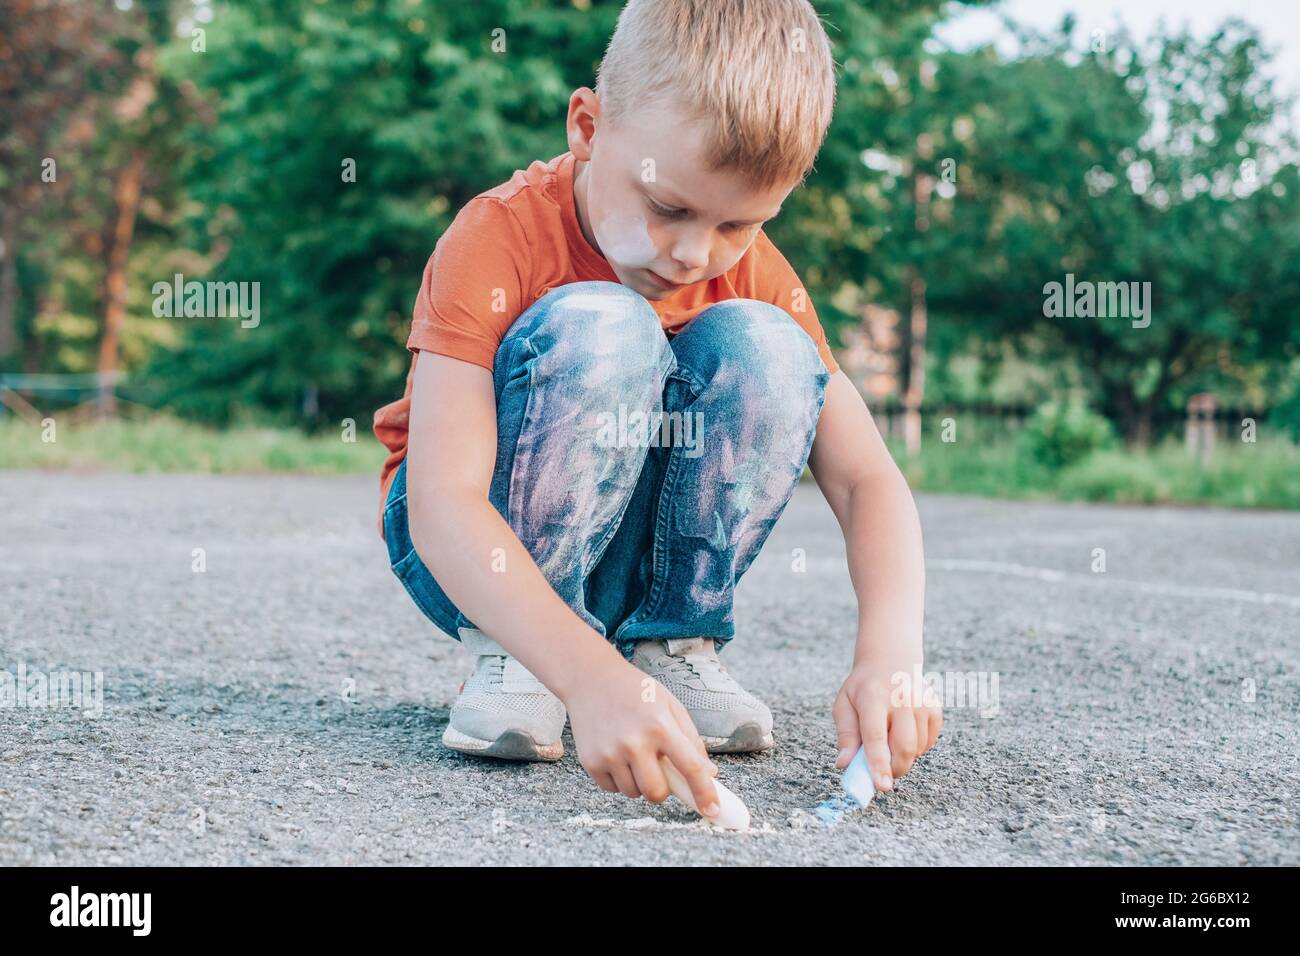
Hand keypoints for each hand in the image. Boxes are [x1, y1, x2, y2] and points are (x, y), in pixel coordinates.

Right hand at [564, 657, 720, 812]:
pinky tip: (617, 754)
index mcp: (660, 726)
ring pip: (634, 793)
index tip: (712, 810)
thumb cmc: (635, 692)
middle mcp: (634, 742)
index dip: (704, 792)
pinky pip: (612, 789)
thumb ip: (691, 740)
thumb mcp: (670, 705)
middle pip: (657, 793)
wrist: (590, 678)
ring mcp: (610, 753)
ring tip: (635, 755)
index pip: (690, 767)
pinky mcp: (590, 761)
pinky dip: (619, 779)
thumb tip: (709, 774)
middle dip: (663, 789)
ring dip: (640, 782)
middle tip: (659, 770)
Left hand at [832, 658, 941, 791]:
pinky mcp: (935, 708)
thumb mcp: (844, 705)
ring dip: (903, 757)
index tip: (881, 786)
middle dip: (893, 769)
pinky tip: (904, 732)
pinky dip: (916, 747)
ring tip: (890, 740)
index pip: (876, 737)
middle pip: (904, 748)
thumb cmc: (863, 688)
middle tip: (882, 772)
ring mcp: (922, 702)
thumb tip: (844, 764)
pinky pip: (929, 743)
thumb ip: (846, 736)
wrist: (890, 660)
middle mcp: (901, 698)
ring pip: (917, 749)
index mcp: (873, 697)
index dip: (878, 764)